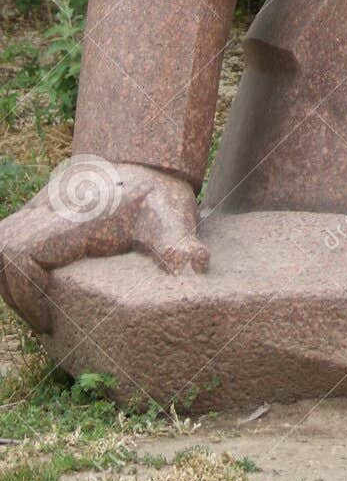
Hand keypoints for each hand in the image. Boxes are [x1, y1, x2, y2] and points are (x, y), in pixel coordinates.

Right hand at [0, 158, 207, 332]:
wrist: (147, 159)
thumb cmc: (158, 193)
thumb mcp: (173, 217)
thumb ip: (181, 245)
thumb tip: (194, 272)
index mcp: (76, 214)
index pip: (21, 249)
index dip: (25, 288)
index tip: (49, 318)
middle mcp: (50, 207)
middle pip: (2, 247)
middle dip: (14, 291)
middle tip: (45, 321)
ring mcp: (41, 207)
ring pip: (2, 242)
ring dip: (12, 280)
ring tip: (43, 310)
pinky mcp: (39, 213)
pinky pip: (11, 240)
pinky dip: (17, 269)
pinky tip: (44, 291)